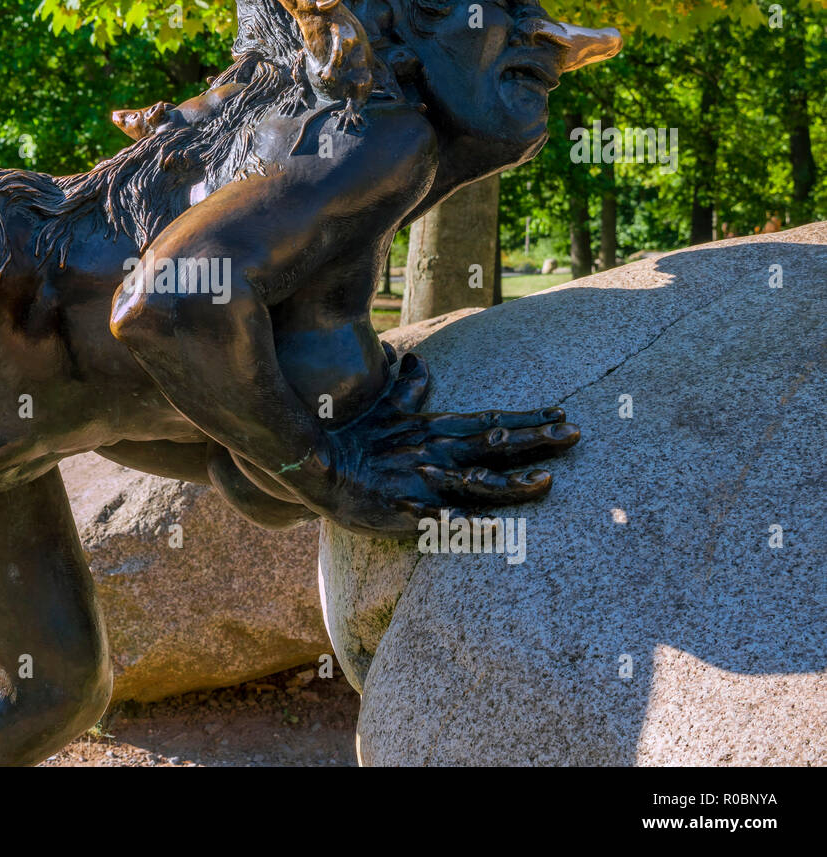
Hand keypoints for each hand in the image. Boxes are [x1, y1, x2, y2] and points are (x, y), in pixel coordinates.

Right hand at [321, 350, 578, 538]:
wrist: (310, 464)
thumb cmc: (349, 436)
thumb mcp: (382, 408)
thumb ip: (406, 388)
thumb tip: (415, 359)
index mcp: (433, 429)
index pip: (489, 420)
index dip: (527, 417)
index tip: (563, 413)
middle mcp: (434, 452)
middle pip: (494, 444)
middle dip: (536, 440)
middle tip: (577, 434)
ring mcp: (421, 481)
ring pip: (476, 482)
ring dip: (513, 483)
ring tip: (548, 480)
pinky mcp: (405, 509)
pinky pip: (441, 518)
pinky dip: (468, 522)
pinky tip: (494, 528)